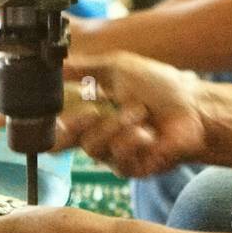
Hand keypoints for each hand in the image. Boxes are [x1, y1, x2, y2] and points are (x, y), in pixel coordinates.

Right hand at [56, 51, 208, 177]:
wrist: (192, 106)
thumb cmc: (158, 86)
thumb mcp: (117, 68)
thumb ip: (84, 68)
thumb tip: (56, 64)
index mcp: (90, 114)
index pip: (57, 125)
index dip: (47, 124)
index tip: (39, 118)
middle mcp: (98, 136)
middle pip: (66, 140)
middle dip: (79, 122)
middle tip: (93, 111)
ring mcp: (114, 155)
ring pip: (94, 148)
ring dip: (117, 125)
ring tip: (140, 112)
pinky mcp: (132, 169)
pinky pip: (119, 160)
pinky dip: (133, 141)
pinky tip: (149, 133)